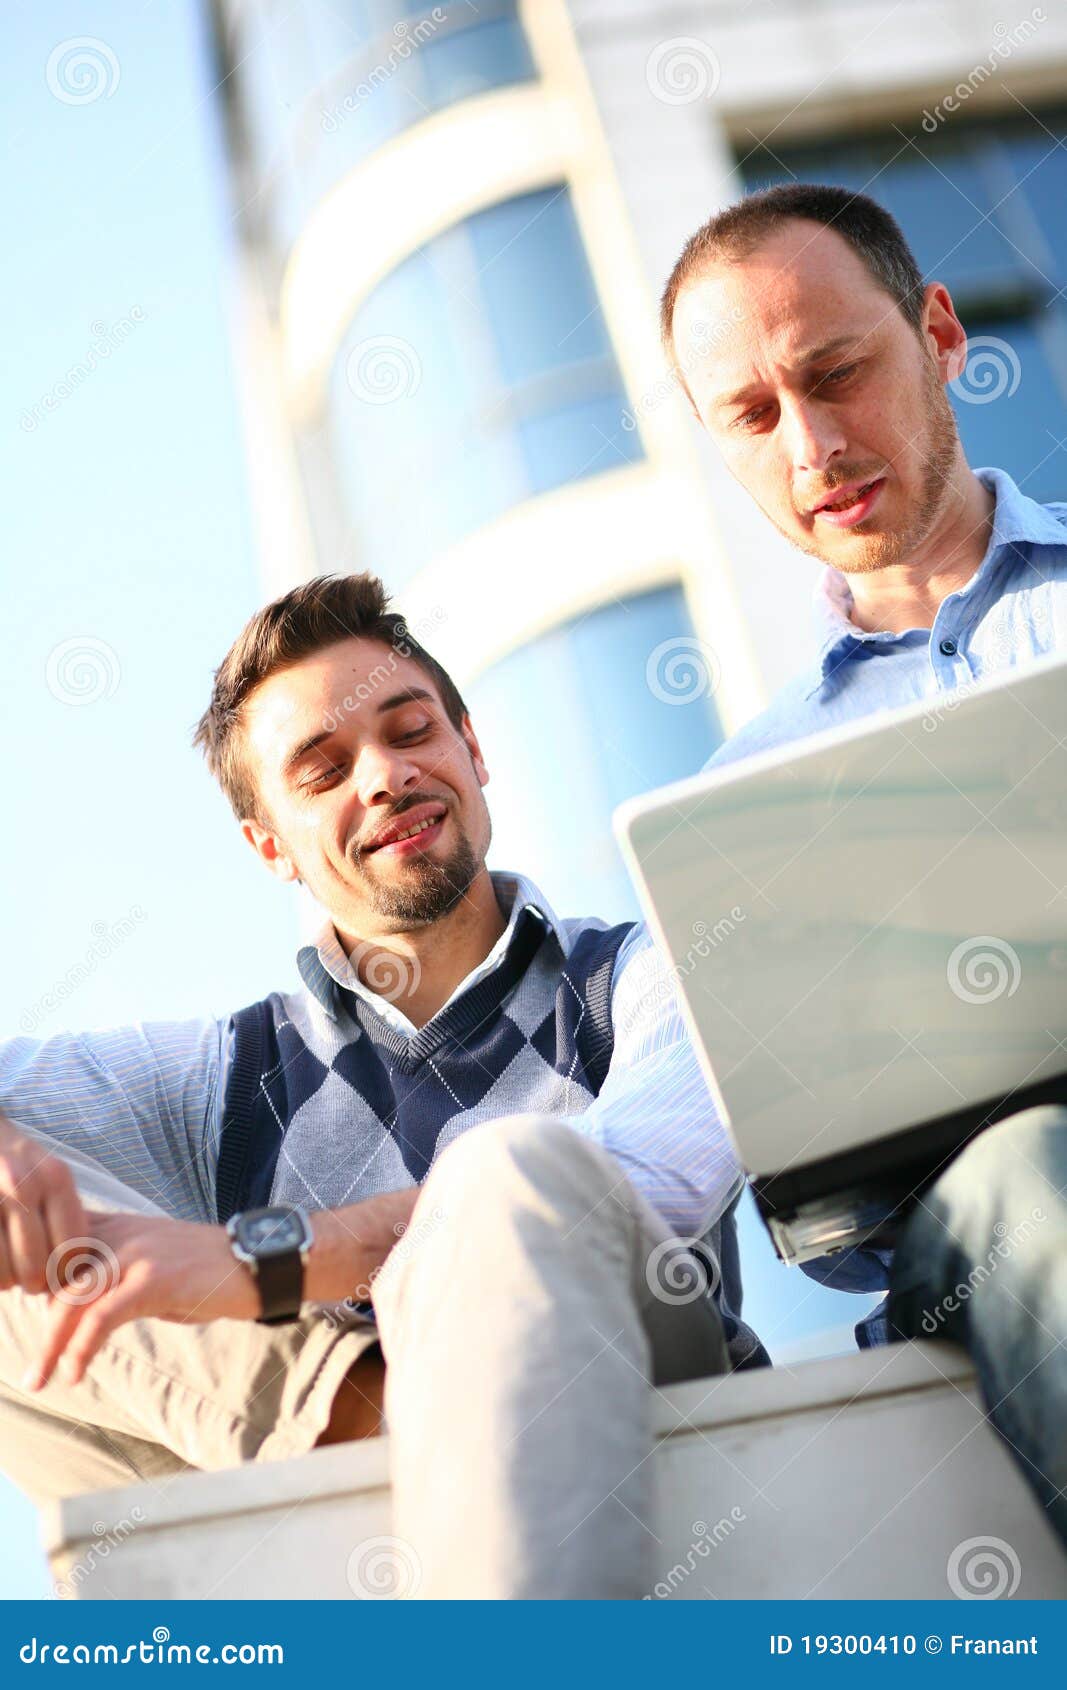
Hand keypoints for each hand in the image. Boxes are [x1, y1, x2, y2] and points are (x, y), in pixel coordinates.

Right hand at [0, 1116, 89, 1295]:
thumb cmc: (19, 1165)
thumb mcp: (50, 1175)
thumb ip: (68, 1215)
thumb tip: (78, 1271)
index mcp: (55, 1178)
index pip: (73, 1248)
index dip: (67, 1273)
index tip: (58, 1276)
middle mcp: (23, 1185)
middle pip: (39, 1266)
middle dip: (37, 1284)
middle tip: (33, 1281)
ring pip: (8, 1272)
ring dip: (10, 1282)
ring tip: (12, 1270)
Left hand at [24, 1208, 260, 1392]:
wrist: (254, 1262)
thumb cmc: (202, 1268)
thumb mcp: (149, 1258)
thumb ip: (109, 1271)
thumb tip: (68, 1304)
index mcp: (113, 1225)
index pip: (52, 1245)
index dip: (31, 1282)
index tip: (23, 1316)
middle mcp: (118, 1232)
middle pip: (53, 1276)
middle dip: (35, 1325)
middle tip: (29, 1370)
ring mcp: (135, 1253)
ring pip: (71, 1299)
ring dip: (50, 1346)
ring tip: (39, 1380)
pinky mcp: (153, 1279)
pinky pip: (103, 1316)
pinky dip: (82, 1348)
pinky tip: (76, 1372)